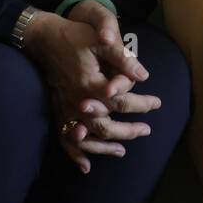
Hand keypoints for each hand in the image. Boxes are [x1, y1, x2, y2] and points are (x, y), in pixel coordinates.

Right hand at [24, 4, 158, 173]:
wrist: (44, 37)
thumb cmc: (75, 36)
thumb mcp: (100, 41)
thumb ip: (122, 58)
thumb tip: (144, 75)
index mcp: (90, 84)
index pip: (122, 102)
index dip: (142, 104)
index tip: (157, 103)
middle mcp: (77, 101)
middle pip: (106, 126)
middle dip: (128, 132)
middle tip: (147, 130)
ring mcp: (65, 108)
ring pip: (88, 137)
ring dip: (105, 147)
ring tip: (122, 150)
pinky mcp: (57, 110)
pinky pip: (65, 138)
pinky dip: (75, 154)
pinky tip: (86, 166)